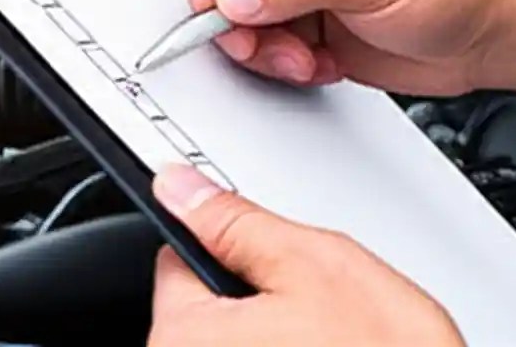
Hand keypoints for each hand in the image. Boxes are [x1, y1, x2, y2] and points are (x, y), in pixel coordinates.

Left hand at [147, 163, 463, 346]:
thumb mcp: (316, 266)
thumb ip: (237, 221)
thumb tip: (179, 184)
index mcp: (183, 336)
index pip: (178, 257)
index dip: (233, 242)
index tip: (266, 248)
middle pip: (210, 306)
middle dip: (260, 295)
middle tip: (320, 309)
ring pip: (244, 339)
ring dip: (280, 333)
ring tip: (337, 342)